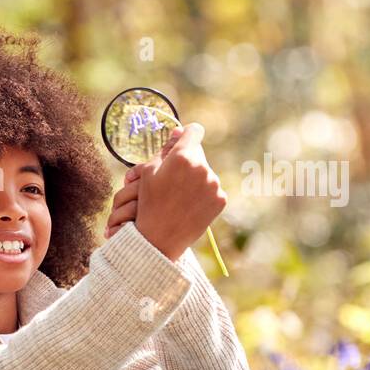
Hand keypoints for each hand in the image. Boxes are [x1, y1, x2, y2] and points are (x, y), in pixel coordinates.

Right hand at [107, 124, 227, 259]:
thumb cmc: (149, 203)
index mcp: (183, 157)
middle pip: (198, 153)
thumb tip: (179, 130)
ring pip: (205, 172)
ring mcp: (214, 184)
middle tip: (172, 179)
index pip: (194, 131)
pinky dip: (202, 194)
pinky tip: (188, 205)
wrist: (159, 239)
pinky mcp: (221, 199)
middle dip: (187, 160)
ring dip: (195, 178)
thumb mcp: (148, 173)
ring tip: (179, 196)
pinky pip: (212, 189)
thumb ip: (166, 148)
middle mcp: (202, 167)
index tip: (181, 141)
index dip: (186, 135)